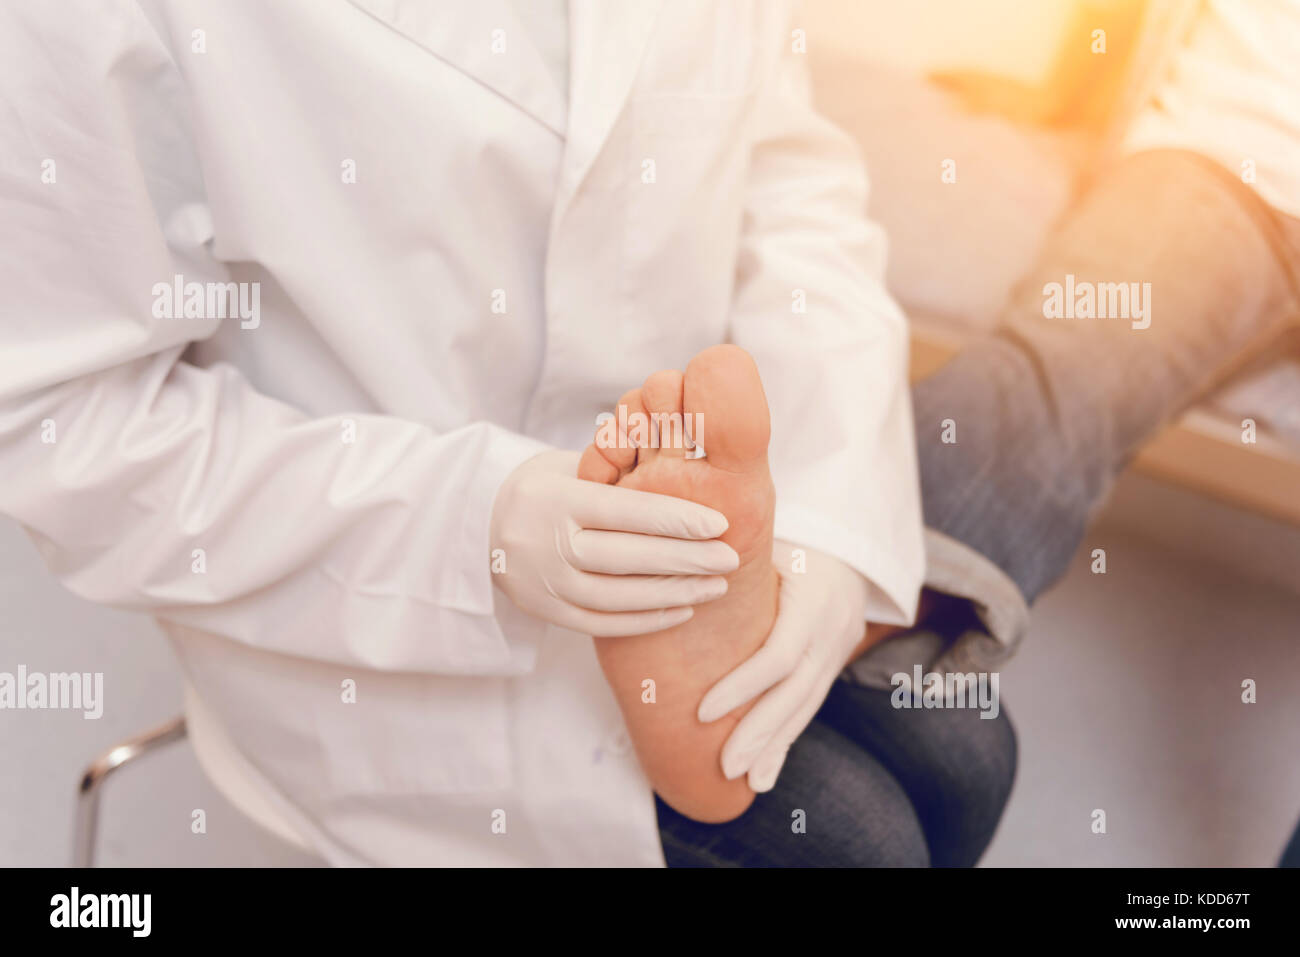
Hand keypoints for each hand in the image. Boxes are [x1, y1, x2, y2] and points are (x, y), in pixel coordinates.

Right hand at [489, 450, 739, 635]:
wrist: (480, 522)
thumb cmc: (547, 486)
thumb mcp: (572, 466)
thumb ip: (621, 476)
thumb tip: (690, 476)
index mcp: (558, 498)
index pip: (627, 512)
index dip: (677, 519)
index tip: (720, 524)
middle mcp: (548, 543)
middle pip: (627, 558)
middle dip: (686, 559)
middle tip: (731, 559)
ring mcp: (544, 583)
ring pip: (618, 597)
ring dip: (673, 594)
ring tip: (716, 587)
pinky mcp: (546, 611)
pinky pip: (602, 623)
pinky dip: (646, 620)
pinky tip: (683, 609)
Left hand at [698, 540, 870, 791]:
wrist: (849, 552)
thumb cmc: (788, 544)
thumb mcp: (768, 544)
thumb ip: (731, 563)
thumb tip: (665, 572)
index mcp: (812, 599)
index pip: (779, 654)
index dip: (743, 686)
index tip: (703, 711)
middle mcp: (831, 631)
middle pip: (795, 692)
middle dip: (759, 732)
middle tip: (724, 765)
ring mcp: (837, 654)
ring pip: (805, 707)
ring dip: (773, 747)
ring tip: (744, 779)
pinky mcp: (832, 669)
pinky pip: (809, 710)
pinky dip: (785, 743)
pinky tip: (764, 775)